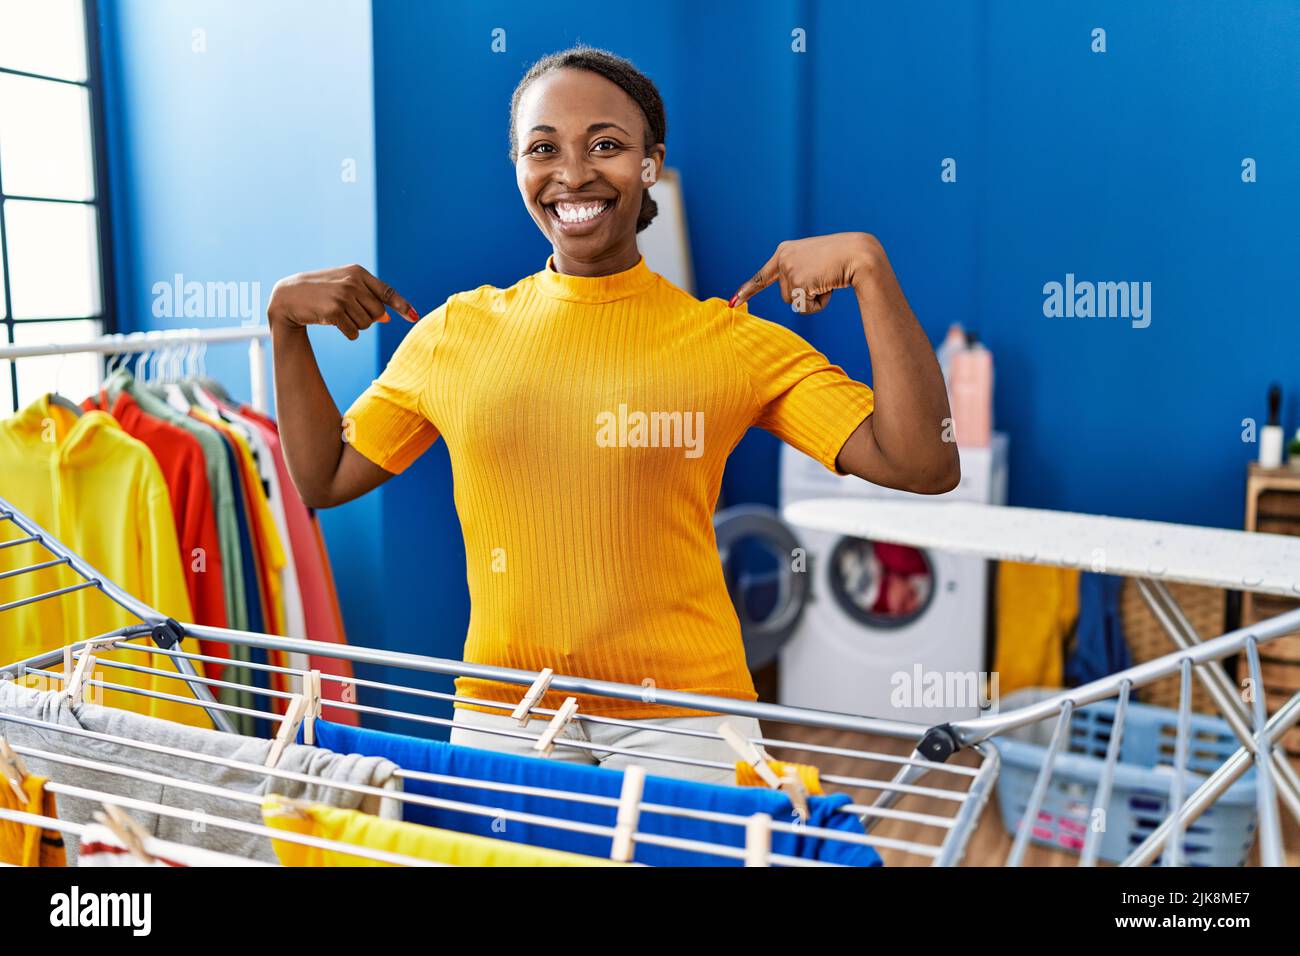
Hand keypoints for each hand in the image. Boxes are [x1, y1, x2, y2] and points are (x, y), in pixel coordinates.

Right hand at [268, 264, 418, 340]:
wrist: (288, 296)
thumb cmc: (319, 292)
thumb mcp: (343, 287)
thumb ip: (367, 298)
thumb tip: (387, 319)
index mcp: (358, 272)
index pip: (387, 291)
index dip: (402, 305)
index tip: (415, 317)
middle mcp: (353, 282)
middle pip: (378, 313)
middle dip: (367, 318)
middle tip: (347, 312)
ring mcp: (344, 296)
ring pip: (367, 324)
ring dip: (355, 325)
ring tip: (338, 315)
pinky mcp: (334, 311)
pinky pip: (354, 332)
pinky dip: (348, 333)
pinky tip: (334, 323)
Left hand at [728, 232, 885, 314]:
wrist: (859, 254)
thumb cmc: (843, 258)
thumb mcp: (816, 262)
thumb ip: (801, 272)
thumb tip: (796, 293)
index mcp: (785, 250)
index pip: (763, 275)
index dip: (748, 291)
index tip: (733, 303)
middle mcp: (783, 257)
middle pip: (784, 294)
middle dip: (804, 294)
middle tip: (823, 277)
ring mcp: (789, 269)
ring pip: (793, 302)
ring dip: (812, 298)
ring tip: (827, 279)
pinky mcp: (798, 282)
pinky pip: (804, 307)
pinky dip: (819, 303)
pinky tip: (828, 284)